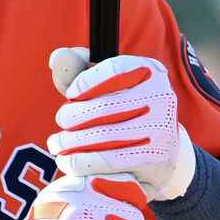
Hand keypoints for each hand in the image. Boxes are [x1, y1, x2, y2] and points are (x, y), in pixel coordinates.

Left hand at [45, 49, 195, 201]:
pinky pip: (110, 161)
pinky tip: (67, 161)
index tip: (70, 94)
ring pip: (104, 136)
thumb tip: (57, 58)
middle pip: (105, 107)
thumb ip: (77, 70)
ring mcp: (163, 130)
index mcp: (150, 71)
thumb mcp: (102, 86)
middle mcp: (163, 97)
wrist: (156, 148)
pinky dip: (82, 161)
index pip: (115, 70)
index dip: (85, 82)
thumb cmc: (120, 109)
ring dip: (71, 141)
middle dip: (72, 116)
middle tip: (61, 122)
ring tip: (56, 143)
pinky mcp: (156, 160)